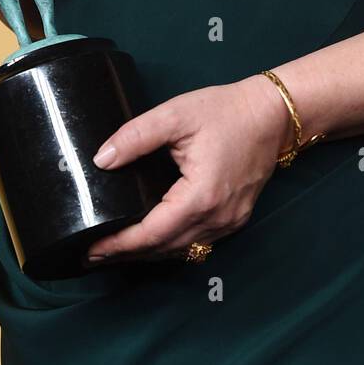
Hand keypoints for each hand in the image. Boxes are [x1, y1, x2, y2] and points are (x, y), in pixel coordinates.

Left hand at [83, 75, 293, 265]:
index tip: (91, 248)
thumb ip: (136, 137)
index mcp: (200, 196)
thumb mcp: (176, 115)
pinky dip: (171, 245)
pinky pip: (197, 242)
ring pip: (182, 250)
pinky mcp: (236, 218)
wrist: (272, 114)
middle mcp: (217, 218)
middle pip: (165, 249)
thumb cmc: (226, 111)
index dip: (119, 244)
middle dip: (127, 254)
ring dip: (149, 253)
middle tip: (93, 253)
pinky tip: (154, 238)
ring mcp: (230, 222)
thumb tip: (102, 159)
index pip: (151, 234)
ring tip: (116, 250)